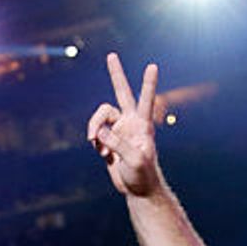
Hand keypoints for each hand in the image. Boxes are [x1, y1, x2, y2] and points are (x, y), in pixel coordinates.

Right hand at [86, 53, 165, 198]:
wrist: (137, 190)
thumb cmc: (142, 175)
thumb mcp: (134, 161)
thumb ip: (117, 144)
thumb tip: (99, 131)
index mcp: (143, 125)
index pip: (146, 100)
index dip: (148, 83)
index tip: (153, 66)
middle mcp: (130, 122)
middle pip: (121, 92)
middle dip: (116, 74)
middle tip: (112, 55)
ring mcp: (119, 129)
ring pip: (100, 116)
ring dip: (94, 126)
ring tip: (94, 141)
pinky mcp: (108, 139)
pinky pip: (95, 133)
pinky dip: (95, 142)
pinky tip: (104, 155)